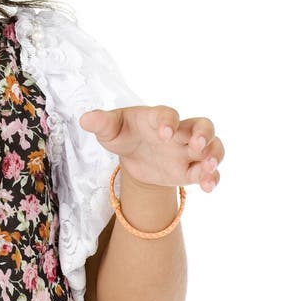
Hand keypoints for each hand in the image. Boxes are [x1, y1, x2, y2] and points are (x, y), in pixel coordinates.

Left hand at [79, 105, 224, 192]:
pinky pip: (207, 172)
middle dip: (204, 134)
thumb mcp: (109, 130)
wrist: (132, 157)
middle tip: (197, 145)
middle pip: (202, 125)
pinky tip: (208, 187)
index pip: (168, 113)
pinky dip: (212, 178)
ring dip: (214, 155)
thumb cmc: (122, 135)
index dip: (169, 120)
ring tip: (208, 167)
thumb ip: (100, 123)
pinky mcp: (190, 169)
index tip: (164, 133)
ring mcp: (187, 150)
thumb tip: (85, 119)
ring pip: (213, 146)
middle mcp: (179, 131)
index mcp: (157, 118)